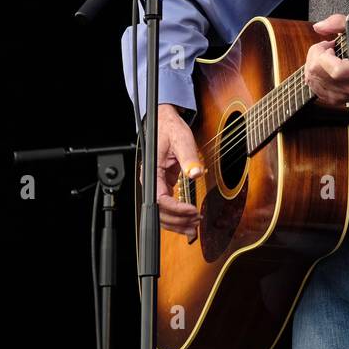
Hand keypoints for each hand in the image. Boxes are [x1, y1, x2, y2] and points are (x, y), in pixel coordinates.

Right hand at [140, 103, 203, 240]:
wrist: (165, 123)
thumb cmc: (170, 129)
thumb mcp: (182, 139)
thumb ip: (188, 157)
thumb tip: (196, 173)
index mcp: (152, 172)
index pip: (160, 199)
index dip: (176, 209)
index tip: (192, 211)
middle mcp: (152, 181)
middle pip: (160, 211)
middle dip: (178, 220)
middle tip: (196, 220)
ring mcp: (157, 185)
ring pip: (162, 213)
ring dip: (177, 222)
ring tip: (194, 225)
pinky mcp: (164, 185)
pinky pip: (168, 206)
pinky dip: (177, 216)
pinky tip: (188, 222)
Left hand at [304, 13, 348, 106]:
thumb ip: (339, 23)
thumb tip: (318, 27)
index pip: (336, 70)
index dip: (326, 56)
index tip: (331, 46)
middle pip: (317, 72)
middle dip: (316, 54)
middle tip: (328, 48)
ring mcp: (343, 96)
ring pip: (312, 79)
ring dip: (313, 63)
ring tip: (327, 57)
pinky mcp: (336, 100)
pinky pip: (313, 87)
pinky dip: (314, 74)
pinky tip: (324, 68)